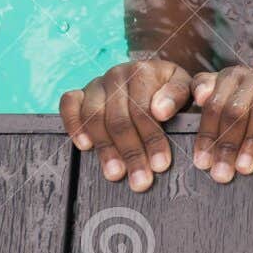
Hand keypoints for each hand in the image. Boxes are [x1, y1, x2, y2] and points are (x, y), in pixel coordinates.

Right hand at [59, 58, 193, 191]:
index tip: (161, 165)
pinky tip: (84, 145)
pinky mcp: (81, 92)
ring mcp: (97, 83)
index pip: (144, 110)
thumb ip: (178, 95)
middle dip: (132, 153)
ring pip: (94, 117)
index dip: (152, 139)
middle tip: (141, 181)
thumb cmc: (169, 88)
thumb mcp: (184, 87)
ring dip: (105, 149)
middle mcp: (117, 75)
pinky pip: (68, 105)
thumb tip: (161, 111)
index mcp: (144, 71)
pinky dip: (73, 124)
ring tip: (116, 174)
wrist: (152, 74)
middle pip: (120, 119)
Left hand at [191, 67, 252, 182]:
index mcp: (231, 77)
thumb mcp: (232, 97)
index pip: (213, 105)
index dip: (206, 135)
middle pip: (235, 110)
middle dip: (226, 145)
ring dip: (250, 141)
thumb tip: (198, 99)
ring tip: (244, 167)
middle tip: (222, 173)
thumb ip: (211, 100)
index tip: (203, 162)